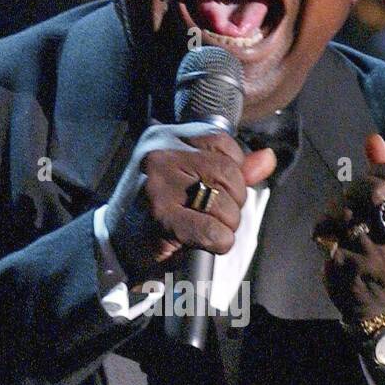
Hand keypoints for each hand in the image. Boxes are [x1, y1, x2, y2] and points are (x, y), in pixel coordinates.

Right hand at [104, 122, 275, 284]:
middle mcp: (160, 155)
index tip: (213, 191)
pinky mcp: (161, 217)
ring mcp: (159, 185)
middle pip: (229, 174)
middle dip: (232, 202)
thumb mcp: (191, 181)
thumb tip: (267, 158)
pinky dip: (218, 242)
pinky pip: (214, 230)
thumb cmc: (157, 212)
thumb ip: (231, 168)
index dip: (231, 173)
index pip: (224, 143)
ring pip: (225, 202)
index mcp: (166, 138)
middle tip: (211, 215)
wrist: (117, 246)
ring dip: (225, 225)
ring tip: (201, 229)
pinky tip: (202, 243)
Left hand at [313, 133, 384, 321]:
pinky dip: (324, 233)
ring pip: (345, 211)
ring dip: (336, 209)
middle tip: (352, 198)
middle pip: (373, 190)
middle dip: (356, 187)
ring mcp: (375, 259)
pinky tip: (333, 242)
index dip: (383, 168)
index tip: (376, 178)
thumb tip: (374, 140)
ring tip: (341, 220)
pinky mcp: (346, 271)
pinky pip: (326, 235)